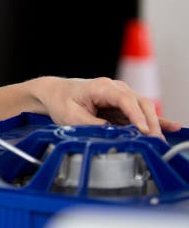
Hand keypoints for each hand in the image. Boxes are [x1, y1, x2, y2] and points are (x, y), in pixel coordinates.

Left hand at [30, 76, 181, 138]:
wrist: (55, 93)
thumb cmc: (62, 101)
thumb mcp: (71, 116)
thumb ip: (92, 124)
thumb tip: (112, 133)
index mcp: (101, 87)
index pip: (125, 100)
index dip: (135, 115)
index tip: (143, 130)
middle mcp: (115, 88)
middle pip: (140, 103)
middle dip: (150, 122)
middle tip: (154, 140)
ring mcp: (120, 96)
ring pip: (143, 108)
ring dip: (153, 124)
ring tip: (161, 139)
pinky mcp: (122, 105)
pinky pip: (140, 112)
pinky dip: (154, 120)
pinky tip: (171, 126)